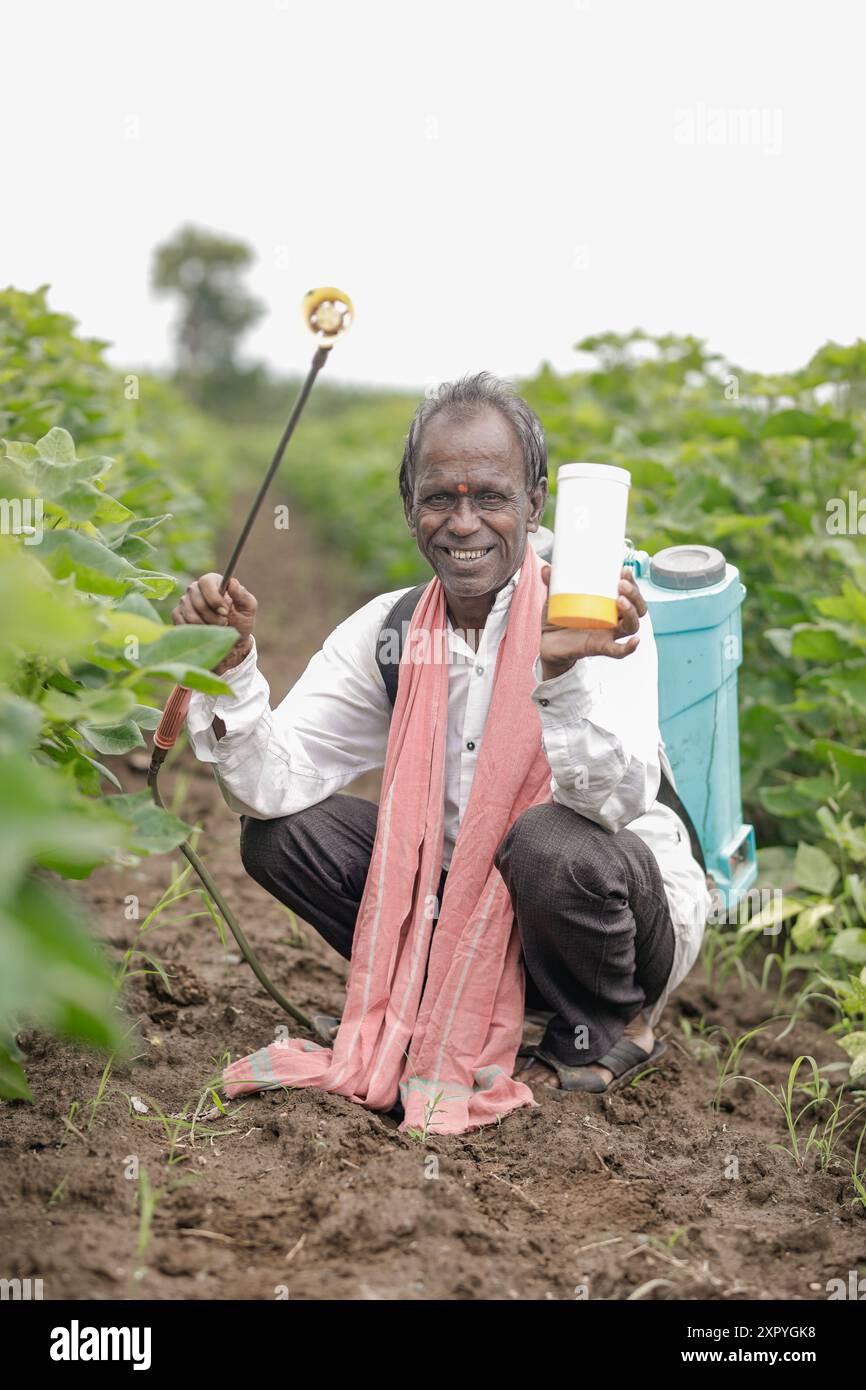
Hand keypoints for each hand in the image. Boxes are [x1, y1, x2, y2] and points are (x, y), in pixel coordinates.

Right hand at [171, 573, 257, 673]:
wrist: (230, 643)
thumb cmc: (240, 622)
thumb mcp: (248, 609)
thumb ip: (242, 595)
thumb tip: (232, 583)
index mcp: (212, 582)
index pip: (206, 582)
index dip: (214, 598)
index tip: (225, 612)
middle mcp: (195, 589)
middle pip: (196, 599)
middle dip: (212, 616)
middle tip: (224, 623)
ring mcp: (184, 602)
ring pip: (190, 614)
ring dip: (206, 625)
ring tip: (217, 628)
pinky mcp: (177, 615)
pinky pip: (182, 623)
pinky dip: (197, 631)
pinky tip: (206, 631)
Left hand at [539, 563, 646, 680]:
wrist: (549, 645)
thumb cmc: (559, 619)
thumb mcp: (555, 599)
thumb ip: (552, 584)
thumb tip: (546, 568)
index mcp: (608, 605)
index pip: (629, 592)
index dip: (631, 581)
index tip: (624, 569)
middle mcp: (613, 619)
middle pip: (637, 608)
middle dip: (634, 594)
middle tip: (621, 584)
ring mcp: (608, 634)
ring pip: (631, 625)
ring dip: (631, 612)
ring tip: (621, 600)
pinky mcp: (599, 647)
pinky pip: (619, 651)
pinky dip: (629, 647)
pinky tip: (635, 641)